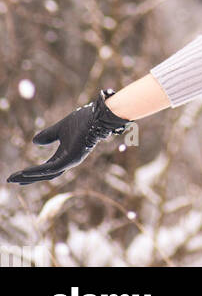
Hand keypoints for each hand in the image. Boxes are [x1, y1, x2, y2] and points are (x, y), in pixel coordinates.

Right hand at [6, 89, 128, 185]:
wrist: (97, 115)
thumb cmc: (83, 120)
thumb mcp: (60, 128)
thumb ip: (48, 135)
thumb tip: (34, 142)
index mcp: (65, 154)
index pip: (45, 168)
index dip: (31, 172)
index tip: (17, 174)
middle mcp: (67, 161)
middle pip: (44, 174)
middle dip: (27, 178)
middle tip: (10, 180)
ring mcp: (70, 161)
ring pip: (46, 174)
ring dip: (30, 176)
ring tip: (15, 178)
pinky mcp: (72, 159)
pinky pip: (52, 168)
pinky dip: (38, 171)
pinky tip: (26, 171)